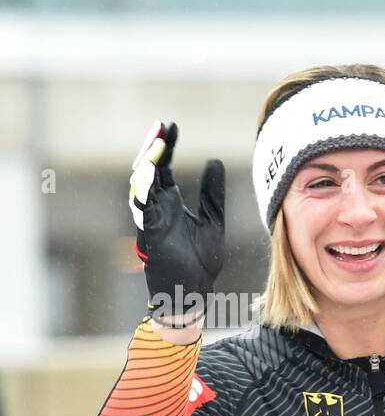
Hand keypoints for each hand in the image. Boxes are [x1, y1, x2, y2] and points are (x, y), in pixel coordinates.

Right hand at [129, 121, 225, 316]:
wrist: (195, 289)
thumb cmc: (200, 260)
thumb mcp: (213, 219)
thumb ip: (213, 192)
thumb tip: (214, 160)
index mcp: (169, 202)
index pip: (163, 165)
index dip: (165, 145)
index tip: (171, 125)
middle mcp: (156, 207)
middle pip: (147, 168)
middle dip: (152, 146)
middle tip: (160, 126)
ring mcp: (150, 219)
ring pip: (139, 184)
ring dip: (147, 163)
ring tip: (157, 144)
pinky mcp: (150, 233)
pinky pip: (142, 208)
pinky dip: (144, 190)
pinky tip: (152, 173)